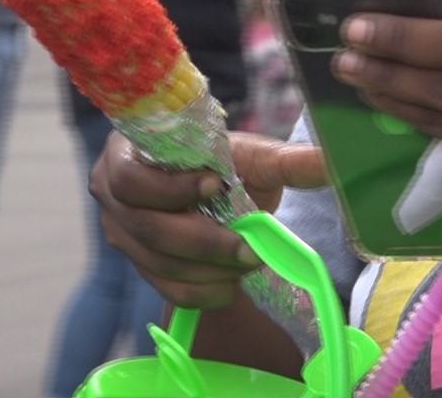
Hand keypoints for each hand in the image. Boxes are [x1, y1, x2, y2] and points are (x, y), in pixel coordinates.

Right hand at [88, 130, 326, 307]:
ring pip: (158, 263)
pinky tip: (229, 284)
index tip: (220, 185)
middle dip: (205, 242)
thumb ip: (287, 159)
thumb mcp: (253, 157)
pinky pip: (165, 287)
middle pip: (147, 228)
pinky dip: (202, 291)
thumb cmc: (227, 164)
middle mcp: (109, 190)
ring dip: (209, 269)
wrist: (220, 192)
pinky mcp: (136, 262)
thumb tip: (331, 161)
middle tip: (250, 248)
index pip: (131, 177)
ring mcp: (118, 230)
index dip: (173, 188)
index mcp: (128, 150)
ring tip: (248, 262)